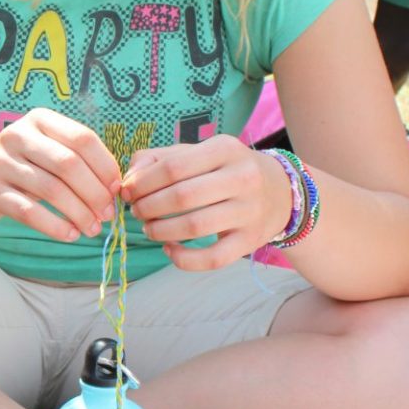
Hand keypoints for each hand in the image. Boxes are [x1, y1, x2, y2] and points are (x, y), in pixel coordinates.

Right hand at [0, 108, 121, 241]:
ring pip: (51, 190)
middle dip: (94, 193)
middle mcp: (17, 135)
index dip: (105, 166)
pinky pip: (29, 212)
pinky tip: (70, 235)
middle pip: (68, 164)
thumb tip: (114, 189)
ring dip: (79, 213)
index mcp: (39, 119)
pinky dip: (54, 226)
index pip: (82, 139)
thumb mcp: (47, 150)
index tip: (116, 189)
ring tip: (92, 229)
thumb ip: (78, 160)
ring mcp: (0, 163)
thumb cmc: (25, 165)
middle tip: (107, 215)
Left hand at [120, 136, 294, 270]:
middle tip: (136, 211)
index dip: (142, 183)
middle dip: (148, 207)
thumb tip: (128, 177)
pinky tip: (169, 249)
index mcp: (225, 149)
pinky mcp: (250, 241)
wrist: (281, 192)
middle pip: (182, 197)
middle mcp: (242, 178)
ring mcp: (249, 211)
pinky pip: (213, 258)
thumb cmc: (225, 170)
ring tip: (149, 228)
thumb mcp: (199, 153)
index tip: (127, 192)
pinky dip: (183, 259)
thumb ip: (160, 158)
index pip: (173, 167)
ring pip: (195, 227)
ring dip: (160, 231)